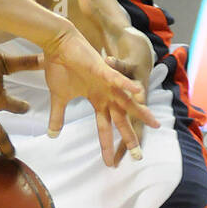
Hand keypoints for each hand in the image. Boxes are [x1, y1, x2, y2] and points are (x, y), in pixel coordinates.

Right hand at [41, 19, 157, 166]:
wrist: (57, 45)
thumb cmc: (59, 68)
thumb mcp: (59, 98)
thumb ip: (58, 116)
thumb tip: (52, 134)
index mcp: (97, 100)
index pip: (105, 127)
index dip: (108, 144)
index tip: (110, 163)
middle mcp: (106, 93)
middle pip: (121, 119)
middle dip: (129, 137)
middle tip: (138, 157)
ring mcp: (107, 82)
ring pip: (127, 100)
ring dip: (140, 112)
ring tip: (154, 124)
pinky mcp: (103, 69)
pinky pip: (118, 78)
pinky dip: (127, 85)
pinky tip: (138, 92)